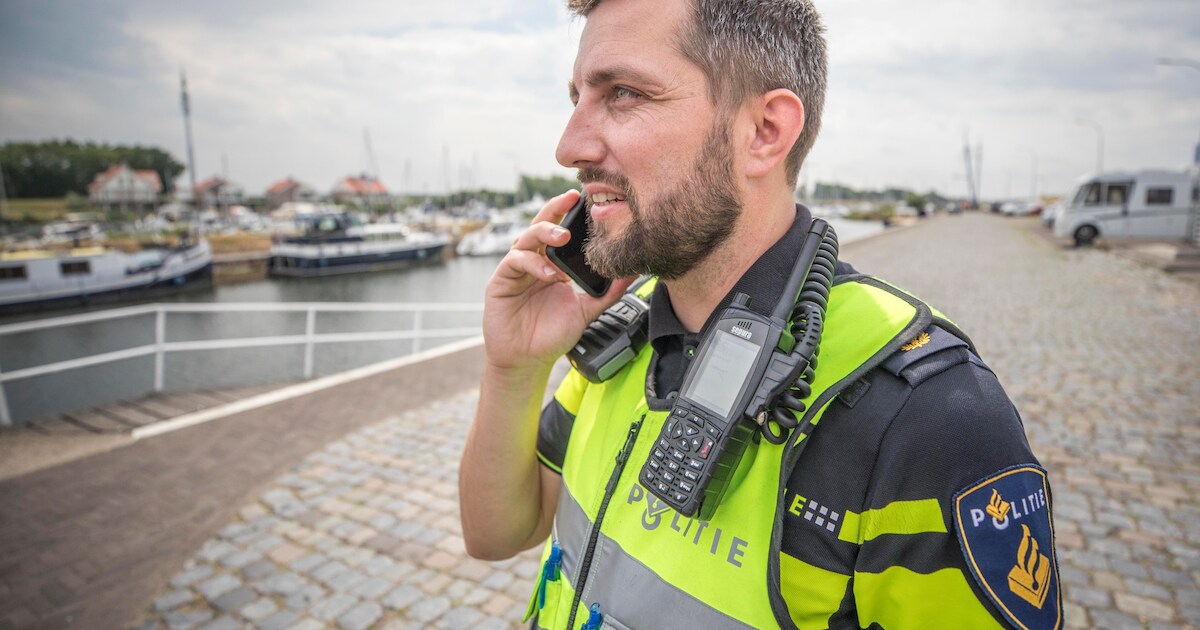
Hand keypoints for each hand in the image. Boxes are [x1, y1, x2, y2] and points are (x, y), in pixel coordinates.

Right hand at [483, 190, 632, 371]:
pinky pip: (514, 262)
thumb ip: (607, 292)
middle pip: (540, 225)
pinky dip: (532, 263)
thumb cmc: (552, 335)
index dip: (569, 213)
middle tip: (572, 200)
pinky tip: (549, 274)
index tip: (587, 199)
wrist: (528, 361)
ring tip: (563, 237)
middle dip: (555, 209)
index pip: (559, 230)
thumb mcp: (587, 310)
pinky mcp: (500, 281)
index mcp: (551, 264)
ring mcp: (515, 270)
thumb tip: (632, 273)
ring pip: (525, 238)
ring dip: (544, 232)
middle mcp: (532, 262)